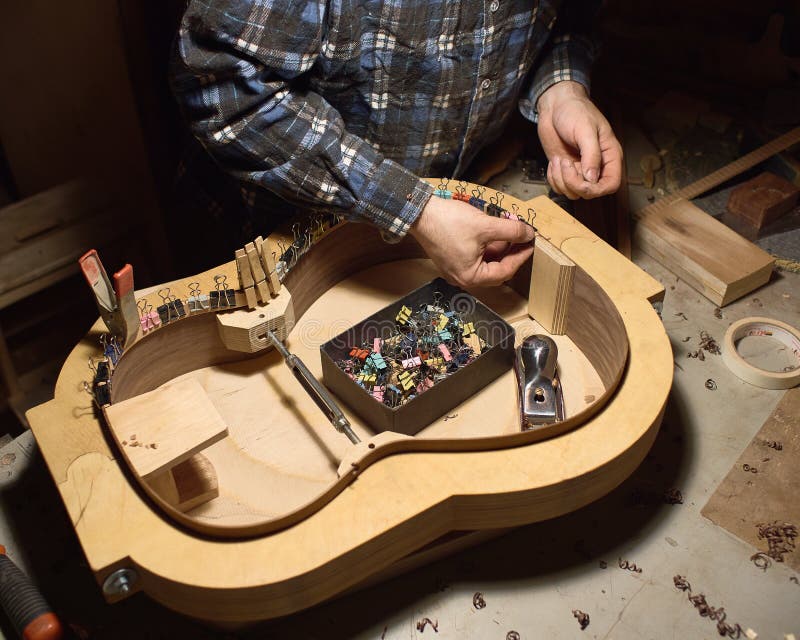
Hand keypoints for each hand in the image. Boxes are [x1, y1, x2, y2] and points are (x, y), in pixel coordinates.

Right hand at [409, 196, 533, 286]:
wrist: (420, 213)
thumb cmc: (448, 222)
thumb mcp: (486, 226)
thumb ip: (511, 231)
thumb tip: (528, 234)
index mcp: (471, 276)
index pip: (505, 271)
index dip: (521, 256)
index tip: (530, 242)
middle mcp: (463, 278)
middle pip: (496, 269)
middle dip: (511, 251)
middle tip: (522, 236)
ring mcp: (456, 269)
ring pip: (486, 262)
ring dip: (499, 247)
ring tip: (507, 228)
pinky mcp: (452, 259)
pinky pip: (476, 257)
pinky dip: (487, 246)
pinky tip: (493, 231)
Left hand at [537, 81, 622, 199]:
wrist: (555, 106)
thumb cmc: (575, 111)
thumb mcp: (586, 130)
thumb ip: (591, 155)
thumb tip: (591, 179)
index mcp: (609, 156)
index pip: (611, 185)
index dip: (597, 190)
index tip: (582, 182)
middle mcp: (596, 166)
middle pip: (589, 192)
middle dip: (573, 183)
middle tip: (565, 163)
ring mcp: (579, 169)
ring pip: (573, 193)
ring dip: (561, 180)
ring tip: (559, 160)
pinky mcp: (565, 170)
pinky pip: (560, 187)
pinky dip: (553, 179)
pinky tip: (554, 163)